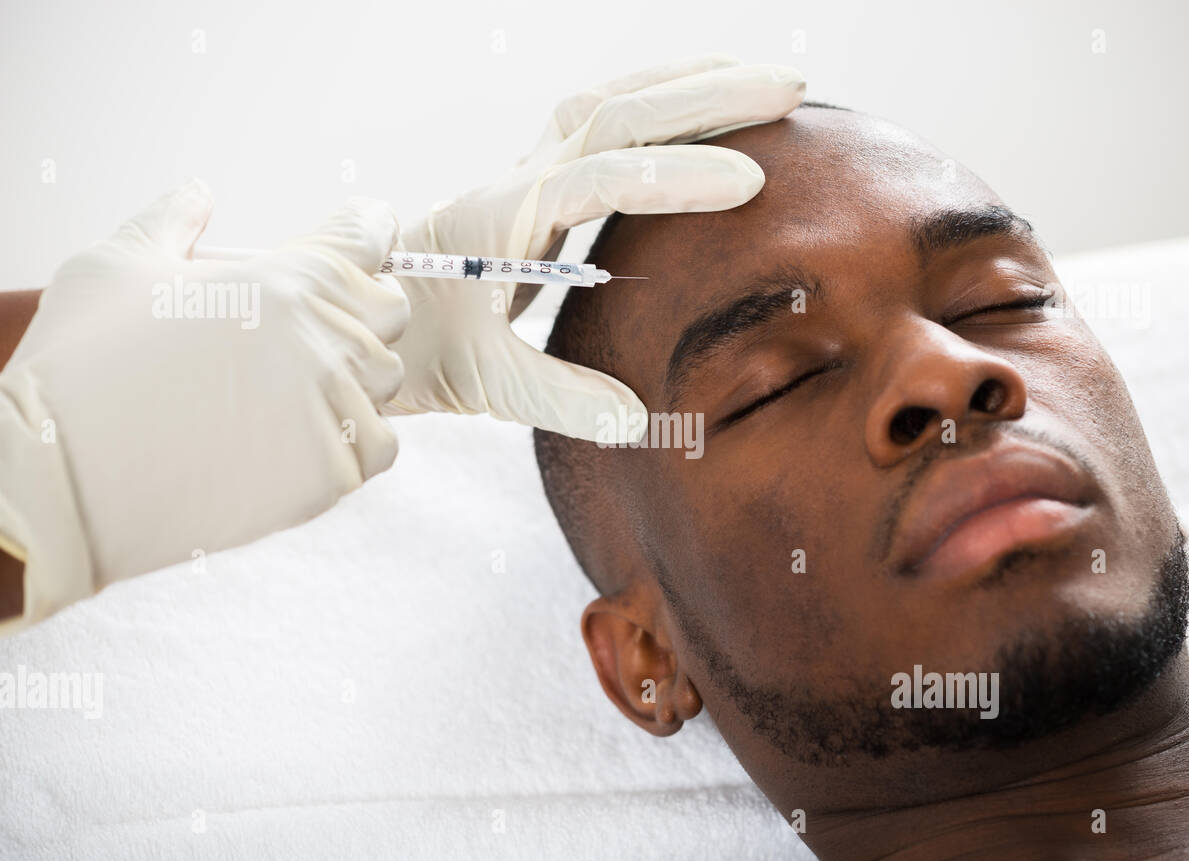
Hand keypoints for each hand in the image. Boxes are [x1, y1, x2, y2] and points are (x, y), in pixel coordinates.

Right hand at [0, 180, 408, 628]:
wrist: (60, 482)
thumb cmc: (80, 370)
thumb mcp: (114, 266)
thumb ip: (173, 221)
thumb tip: (199, 193)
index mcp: (285, 279)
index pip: (370, 237)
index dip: (365, 235)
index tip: (359, 243)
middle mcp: (324, 340)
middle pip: (389, 312)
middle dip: (357, 314)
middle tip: (299, 334)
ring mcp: (333, 410)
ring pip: (385, 384)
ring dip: (350, 382)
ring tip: (281, 395)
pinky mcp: (331, 474)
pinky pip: (376, 448)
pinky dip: (348, 443)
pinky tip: (293, 441)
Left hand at [386, 54, 805, 440]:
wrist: (371, 318)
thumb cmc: (424, 347)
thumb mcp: (485, 382)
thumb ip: (558, 398)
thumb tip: (636, 421)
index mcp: (507, 219)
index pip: (602, 177)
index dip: (677, 176)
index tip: (750, 183)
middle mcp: (522, 181)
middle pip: (617, 112)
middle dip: (706, 96)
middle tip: (790, 91)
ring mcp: (533, 175)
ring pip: (613, 102)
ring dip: (689, 83)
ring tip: (765, 82)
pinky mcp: (544, 186)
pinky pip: (607, 124)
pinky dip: (662, 105)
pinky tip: (704, 113)